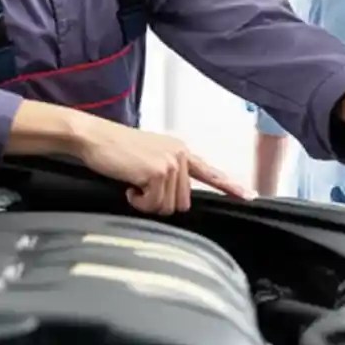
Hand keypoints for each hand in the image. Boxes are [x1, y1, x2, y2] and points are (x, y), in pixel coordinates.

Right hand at [75, 117, 254, 214]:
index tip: (250, 195)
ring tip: (133, 183)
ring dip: (147, 203)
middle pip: (182, 202)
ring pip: (168, 207)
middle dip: (159, 202)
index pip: (209, 172)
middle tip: (140, 188)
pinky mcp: (158, 172)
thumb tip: (175, 197)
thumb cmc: (115, 149)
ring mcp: (171, 163)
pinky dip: (138, 203)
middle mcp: (180, 155)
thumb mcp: (149, 156)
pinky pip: (153, 206)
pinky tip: (129, 186)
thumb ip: (168, 172)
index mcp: (180, 151)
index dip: (230, 186)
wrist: (95, 137)